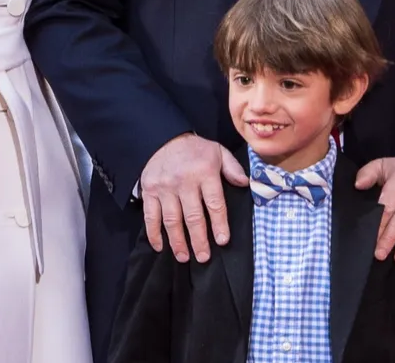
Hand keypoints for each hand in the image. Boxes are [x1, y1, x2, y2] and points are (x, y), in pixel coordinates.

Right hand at [140, 133, 247, 263]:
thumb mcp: (218, 151)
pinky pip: (151, 216)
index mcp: (204, 172)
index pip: (214, 203)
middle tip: (204, 257)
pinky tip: (160, 246)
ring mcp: (164, 187)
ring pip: (172, 220)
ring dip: (178, 241)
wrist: (162, 137)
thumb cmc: (194, 149)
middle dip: (199, 239)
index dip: (219, 224)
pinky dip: (154, 233)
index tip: (222, 240)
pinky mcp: (149, 190)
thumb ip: (232, 168)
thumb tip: (246, 184)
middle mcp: (184, 181)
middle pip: (193, 216)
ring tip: (184, 257)